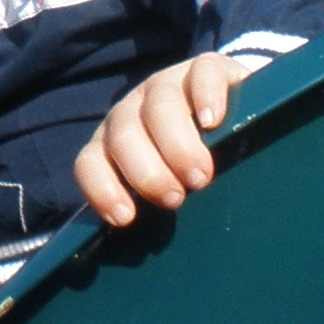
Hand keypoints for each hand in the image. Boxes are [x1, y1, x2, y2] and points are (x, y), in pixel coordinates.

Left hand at [73, 52, 240, 229]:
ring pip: (160, 105)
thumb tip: (145, 255)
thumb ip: (152, 206)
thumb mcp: (169, 185)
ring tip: (200, 176)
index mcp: (114, 142)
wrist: (234, 114)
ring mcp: (168, 84)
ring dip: (176, 144)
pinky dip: (206, 96)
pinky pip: (201, 74)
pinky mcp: (205, 67)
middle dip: (145, 171)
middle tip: (174, 199)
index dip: (102, 188)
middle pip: (124, 134)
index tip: (126, 218)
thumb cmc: (195, 164)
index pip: (90, 161)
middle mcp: (133, 110)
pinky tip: (214, 121)